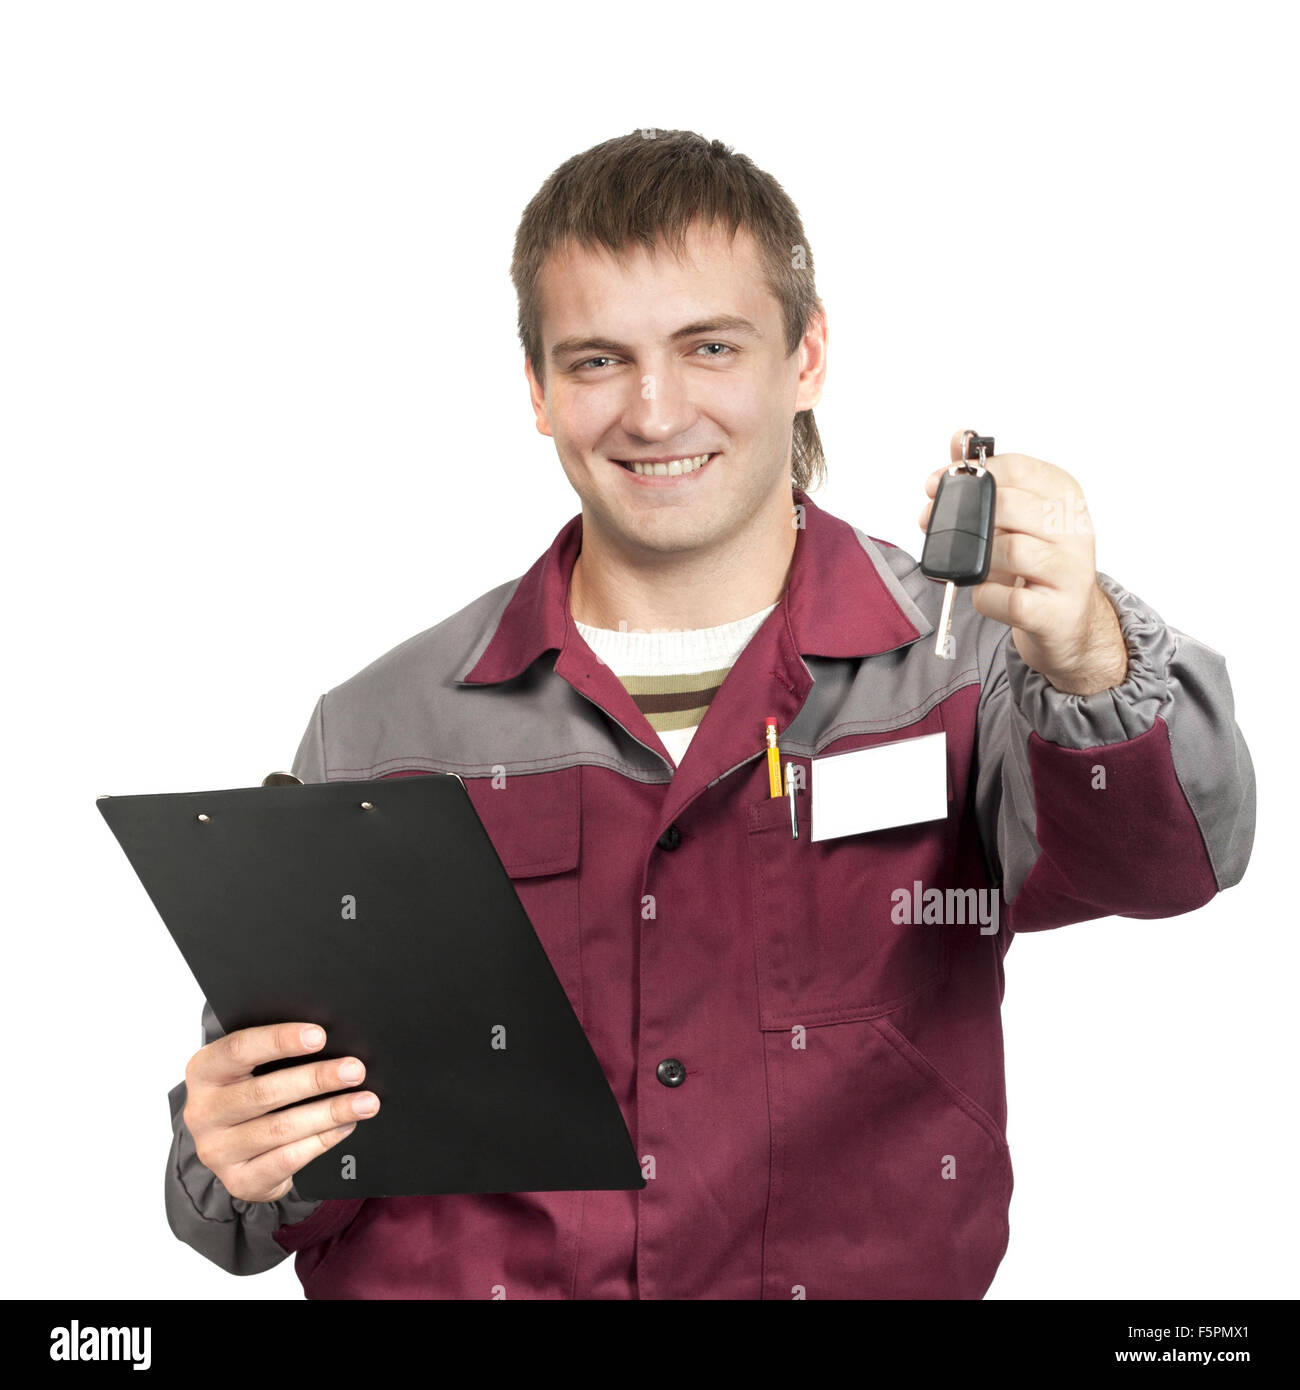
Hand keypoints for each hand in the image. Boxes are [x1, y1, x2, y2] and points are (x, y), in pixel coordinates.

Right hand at [183, 1022, 379, 1202]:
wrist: (238, 1149)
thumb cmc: (253, 1092)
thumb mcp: (251, 1068)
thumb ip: (276, 1054)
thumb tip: (333, 1041)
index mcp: (204, 1070)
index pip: (239, 1048)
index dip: (280, 1040)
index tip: (320, 1035)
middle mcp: (203, 1111)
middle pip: (265, 1092)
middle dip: (317, 1079)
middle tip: (355, 1071)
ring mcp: (217, 1150)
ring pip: (281, 1128)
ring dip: (329, 1112)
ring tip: (365, 1102)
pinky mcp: (239, 1180)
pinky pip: (287, 1159)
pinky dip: (322, 1140)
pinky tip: (345, 1126)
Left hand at [918, 428, 1128, 694]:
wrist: (1071, 623)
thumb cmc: (1038, 566)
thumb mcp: (1017, 518)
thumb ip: (987, 479)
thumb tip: (956, 440)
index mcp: (1065, 496)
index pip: (1017, 468)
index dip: (970, 472)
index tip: (936, 482)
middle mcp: (1074, 529)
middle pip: (1009, 506)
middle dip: (961, 513)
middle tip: (933, 523)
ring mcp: (1070, 571)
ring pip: (1010, 550)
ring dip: (974, 557)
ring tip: (966, 564)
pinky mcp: (1057, 612)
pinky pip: (1008, 598)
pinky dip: (984, 596)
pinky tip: (983, 592)